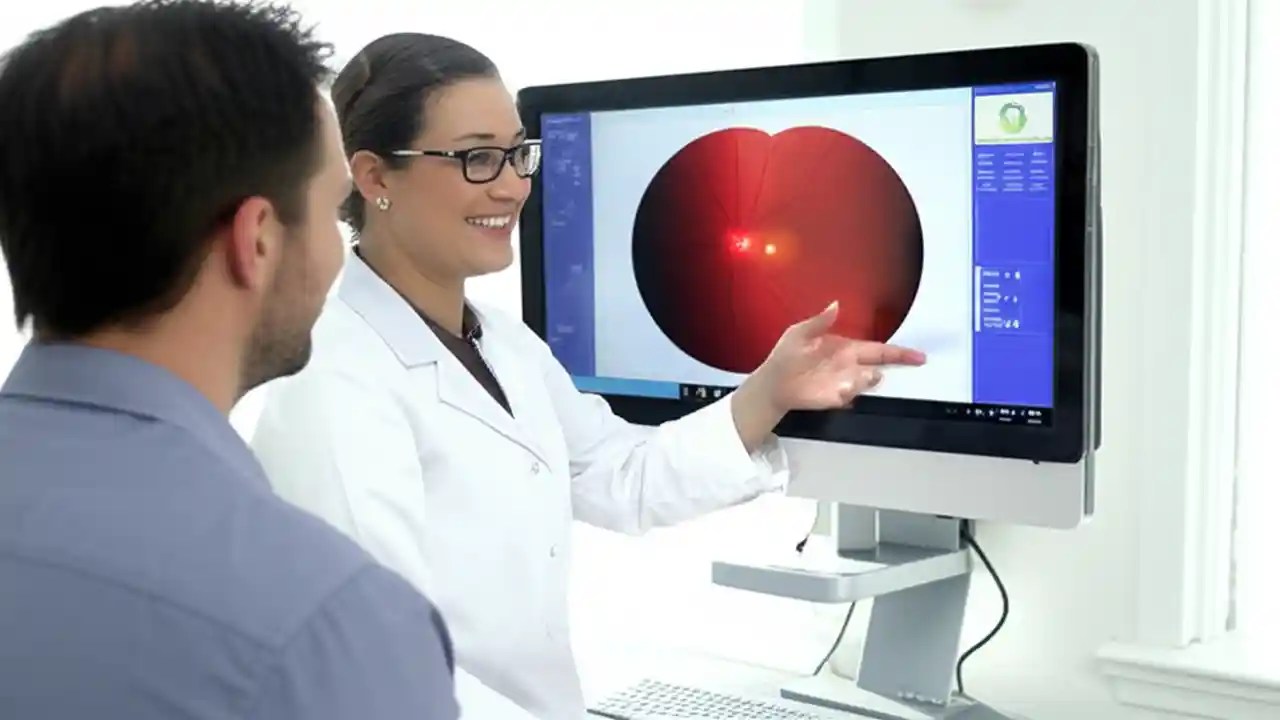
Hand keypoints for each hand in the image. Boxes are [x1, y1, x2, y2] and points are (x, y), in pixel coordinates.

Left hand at [731, 301, 925, 448]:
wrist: (773, 383)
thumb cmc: (786, 356)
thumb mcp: (800, 333)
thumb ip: (820, 321)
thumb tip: (836, 304)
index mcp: (846, 349)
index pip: (877, 349)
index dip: (898, 352)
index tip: (917, 354)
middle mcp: (850, 366)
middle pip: (880, 364)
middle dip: (898, 362)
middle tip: (915, 361)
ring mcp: (844, 383)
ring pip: (868, 380)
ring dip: (869, 377)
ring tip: (867, 373)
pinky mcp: (835, 398)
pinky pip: (850, 395)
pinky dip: (851, 391)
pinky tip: (842, 387)